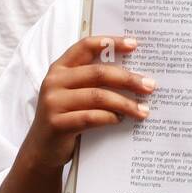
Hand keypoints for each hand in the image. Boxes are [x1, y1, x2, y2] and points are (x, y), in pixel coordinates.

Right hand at [27, 36, 154, 169]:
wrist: (42, 150)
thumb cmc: (66, 117)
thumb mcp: (74, 93)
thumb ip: (93, 81)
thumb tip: (134, 75)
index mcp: (60, 68)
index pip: (85, 46)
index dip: (110, 42)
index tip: (134, 44)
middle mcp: (54, 81)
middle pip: (98, 73)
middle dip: (128, 79)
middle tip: (150, 86)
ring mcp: (53, 102)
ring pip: (98, 96)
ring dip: (125, 103)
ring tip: (143, 110)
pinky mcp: (57, 124)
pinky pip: (91, 117)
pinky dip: (110, 118)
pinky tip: (120, 120)